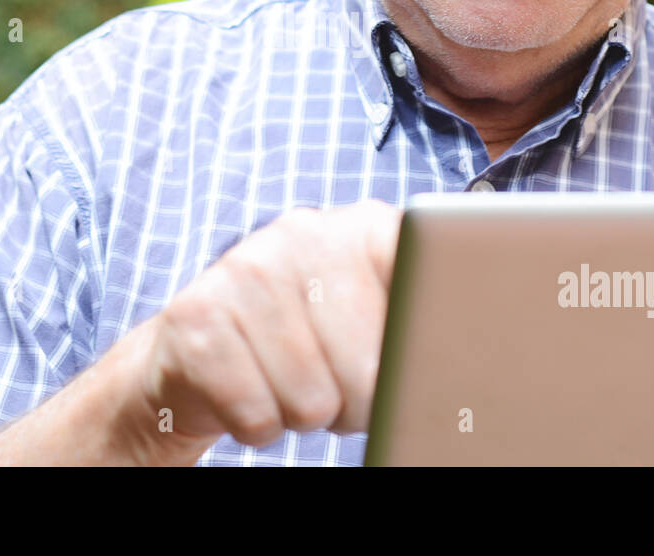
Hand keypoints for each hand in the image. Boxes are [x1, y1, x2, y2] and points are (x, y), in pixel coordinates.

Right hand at [109, 198, 403, 465]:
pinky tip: (248, 389)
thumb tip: (458, 376)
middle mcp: (302, 232)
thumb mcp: (367, 320)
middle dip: (360, 403)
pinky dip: (259, 426)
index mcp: (361, 226)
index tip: (426, 367)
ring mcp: (243, 266)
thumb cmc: (308, 345)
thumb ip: (417, 325)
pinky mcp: (195, 316)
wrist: (199, 352)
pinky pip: (257, 417)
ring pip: (313, 402)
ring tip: (288, 383)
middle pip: (371, 369)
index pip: (426, 274)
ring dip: (305, 415)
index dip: (430, 340)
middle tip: (337, 388)